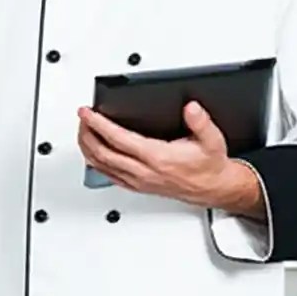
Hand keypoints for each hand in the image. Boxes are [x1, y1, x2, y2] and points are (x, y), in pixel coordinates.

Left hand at [77, 101, 242, 207]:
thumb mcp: (212, 140)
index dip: (99, 124)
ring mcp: (138, 181)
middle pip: (102, 152)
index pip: (118, 139)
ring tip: (82, 130)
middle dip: (87, 133)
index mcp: (158, 157)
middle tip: (82, 117)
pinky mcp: (137, 186)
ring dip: (87, 147)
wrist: (214, 188)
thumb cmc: (209, 165)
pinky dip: (95, 161)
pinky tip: (92, 151)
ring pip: (101, 166)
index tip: (87, 112)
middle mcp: (144, 171)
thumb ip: (201, 122)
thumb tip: (191, 108)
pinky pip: (108, 175)